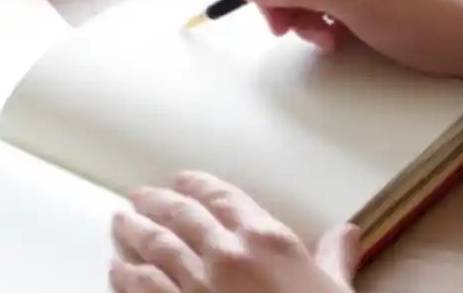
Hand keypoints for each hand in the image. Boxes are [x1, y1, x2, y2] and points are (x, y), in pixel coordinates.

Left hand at [109, 171, 359, 292]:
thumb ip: (334, 260)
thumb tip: (345, 232)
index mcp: (267, 240)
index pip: (222, 197)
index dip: (197, 185)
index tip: (181, 180)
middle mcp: (226, 254)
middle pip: (179, 215)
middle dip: (155, 202)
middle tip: (137, 196)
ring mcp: (196, 284)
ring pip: (154, 246)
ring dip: (133, 232)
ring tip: (120, 222)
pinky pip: (141, 288)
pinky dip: (125, 276)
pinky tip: (116, 270)